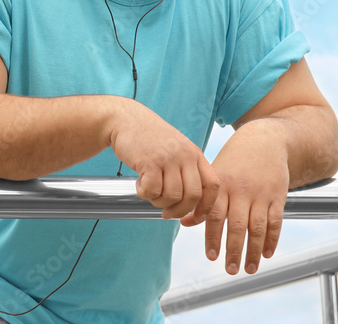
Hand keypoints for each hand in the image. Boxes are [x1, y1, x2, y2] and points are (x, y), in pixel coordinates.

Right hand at [109, 102, 218, 221]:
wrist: (125, 119)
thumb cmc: (149, 137)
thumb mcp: (176, 148)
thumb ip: (186, 169)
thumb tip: (191, 202)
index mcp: (194, 153)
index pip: (212, 185)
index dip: (206, 206)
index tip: (195, 217)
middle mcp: (184, 155)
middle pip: (193, 195)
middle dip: (180, 211)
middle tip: (167, 213)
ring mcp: (167, 158)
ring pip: (172, 196)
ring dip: (159, 202)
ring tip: (150, 193)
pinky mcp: (148, 161)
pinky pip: (152, 191)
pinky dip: (144, 194)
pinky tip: (140, 185)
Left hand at [181, 121, 289, 274]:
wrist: (265, 141)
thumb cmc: (234, 159)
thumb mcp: (215, 173)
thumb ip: (202, 199)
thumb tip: (184, 223)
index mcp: (221, 184)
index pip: (213, 214)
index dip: (211, 236)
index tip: (210, 256)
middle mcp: (241, 190)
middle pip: (236, 225)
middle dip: (233, 250)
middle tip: (229, 270)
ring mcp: (261, 194)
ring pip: (257, 227)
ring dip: (253, 251)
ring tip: (248, 269)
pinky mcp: (278, 196)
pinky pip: (275, 222)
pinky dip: (272, 239)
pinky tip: (267, 254)